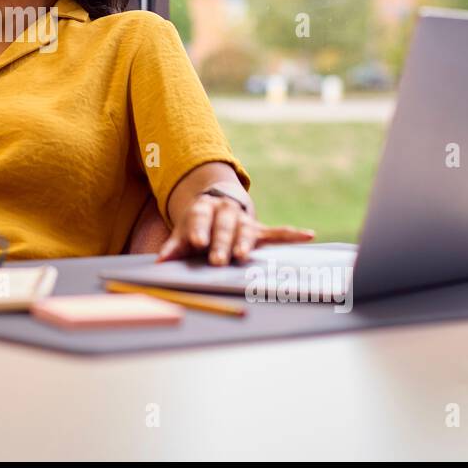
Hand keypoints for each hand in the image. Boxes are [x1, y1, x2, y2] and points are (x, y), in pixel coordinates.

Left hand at [156, 194, 314, 265]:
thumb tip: (160, 262)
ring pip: (245, 231)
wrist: (216, 206)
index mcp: (203, 209)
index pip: (200, 218)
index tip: (196, 242)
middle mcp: (225, 211)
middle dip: (221, 243)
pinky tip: (308, 235)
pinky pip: (276, 232)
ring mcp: (243, 220)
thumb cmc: (197, 225)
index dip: (198, 230)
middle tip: (217, 260)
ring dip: (244, 243)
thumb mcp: (183, 231)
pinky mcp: (259, 230)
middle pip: (223, 227)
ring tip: (243, 255)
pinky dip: (292, 234)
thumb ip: (174, 246)